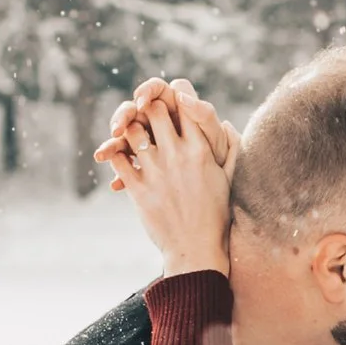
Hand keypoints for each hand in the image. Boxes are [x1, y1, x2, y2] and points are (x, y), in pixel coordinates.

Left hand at [101, 87, 234, 276]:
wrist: (196, 250)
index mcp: (201, 149)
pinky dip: (115, 153)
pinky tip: (118, 154)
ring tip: (130, 132)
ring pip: (132, 131)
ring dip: (129, 128)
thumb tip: (226, 123)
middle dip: (148, 107)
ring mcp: (157, 172)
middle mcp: (178, 155)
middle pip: (155, 109)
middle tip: (145, 111)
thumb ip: (231, 148)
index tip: (170, 99)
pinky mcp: (139, 189)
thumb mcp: (228, 178)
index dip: (176, 94)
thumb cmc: (216, 215)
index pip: (186, 103)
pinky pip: (119, 159)